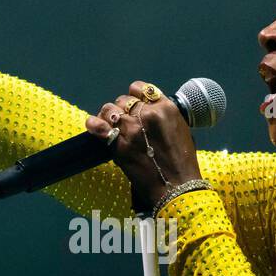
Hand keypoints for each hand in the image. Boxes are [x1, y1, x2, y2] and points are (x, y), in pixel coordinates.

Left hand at [85, 82, 202, 213]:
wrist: (177, 186)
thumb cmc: (182, 161)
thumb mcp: (180, 130)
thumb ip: (163, 116)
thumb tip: (147, 112)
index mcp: (165, 108)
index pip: (141, 88)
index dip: (134, 95)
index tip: (133, 104)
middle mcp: (147, 114)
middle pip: (123, 100)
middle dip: (122, 108)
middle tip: (124, 121)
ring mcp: (131, 129)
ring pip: (109, 109)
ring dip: (108, 115)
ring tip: (109, 123)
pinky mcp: (119, 146)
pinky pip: (99, 127)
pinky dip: (94, 124)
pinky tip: (93, 125)